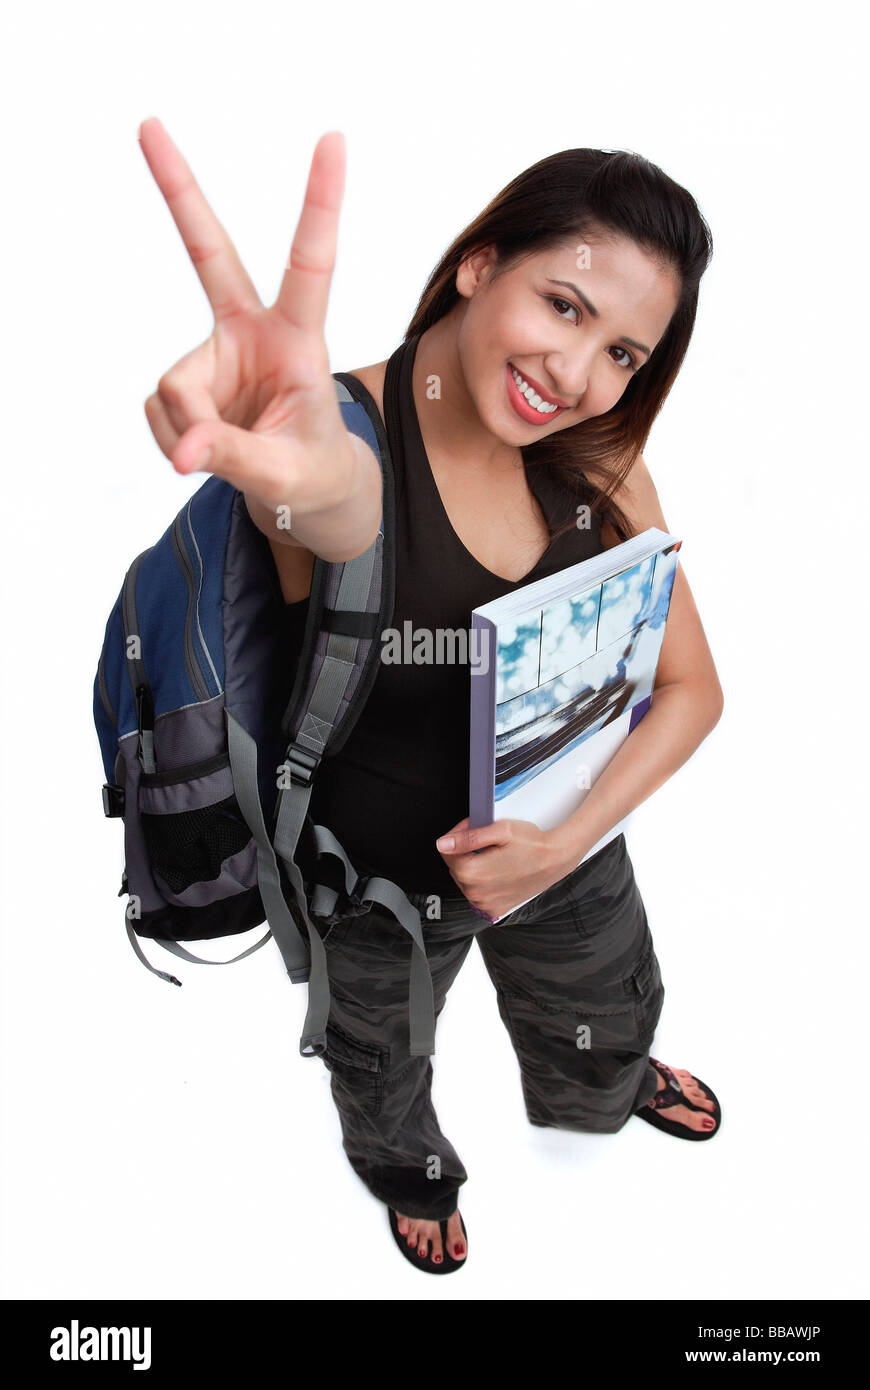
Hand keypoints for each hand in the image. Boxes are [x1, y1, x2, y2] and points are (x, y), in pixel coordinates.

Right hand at [139, 117, 360, 518]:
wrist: (305, 487)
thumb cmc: (312, 471)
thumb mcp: (283, 473)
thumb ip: (234, 456)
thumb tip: (182, 450)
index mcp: (299, 340)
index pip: (311, 264)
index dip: (319, 203)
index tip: (333, 140)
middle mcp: (252, 333)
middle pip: (209, 253)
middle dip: (178, 192)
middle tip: (148, 124)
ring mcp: (215, 354)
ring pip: (174, 391)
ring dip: (187, 434)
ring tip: (222, 454)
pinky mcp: (188, 380)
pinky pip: (161, 413)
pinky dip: (175, 442)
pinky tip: (202, 448)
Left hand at [434, 817, 574, 920]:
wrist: (555, 860)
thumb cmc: (532, 844)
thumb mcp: (500, 831)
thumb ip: (468, 837)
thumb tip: (443, 843)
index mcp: (472, 871)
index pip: (447, 851)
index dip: (457, 836)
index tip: (471, 829)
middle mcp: (475, 892)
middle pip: (455, 866)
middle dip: (465, 851)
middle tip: (486, 841)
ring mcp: (485, 903)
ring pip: (465, 880)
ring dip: (473, 867)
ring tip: (494, 856)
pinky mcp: (494, 909)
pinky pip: (477, 893)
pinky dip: (483, 882)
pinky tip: (497, 872)